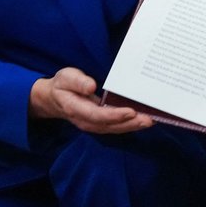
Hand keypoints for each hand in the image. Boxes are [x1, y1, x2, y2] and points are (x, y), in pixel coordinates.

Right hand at [29, 67, 151, 133]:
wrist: (54, 99)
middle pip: (109, 125)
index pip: (96, 115)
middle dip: (130, 123)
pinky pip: (116, 127)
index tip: (131, 111)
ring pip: (114, 129)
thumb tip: (91, 86)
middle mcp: (85, 120)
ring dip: (133, 126)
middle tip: (149, 118)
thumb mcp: (66, 77)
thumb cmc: (63, 85)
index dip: (114, 115)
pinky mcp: (100, 124)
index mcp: (75, 108)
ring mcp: (93, 124)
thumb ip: (77, 82)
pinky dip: (130, 125)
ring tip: (151, 120)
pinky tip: (144, 120)